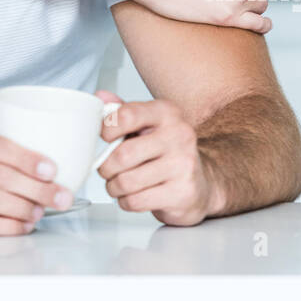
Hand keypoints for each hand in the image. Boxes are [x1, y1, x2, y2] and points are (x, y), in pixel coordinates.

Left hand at [94, 90, 215, 226]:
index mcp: (166, 112)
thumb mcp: (147, 125)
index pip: (126, 115)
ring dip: (114, 187)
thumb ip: (123, 111)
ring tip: (118, 184)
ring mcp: (183, 165)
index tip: (105, 138)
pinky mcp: (182, 193)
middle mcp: (178, 135)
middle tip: (107, 169)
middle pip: (123, 154)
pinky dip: (126, 201)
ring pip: (127, 181)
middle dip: (106, 167)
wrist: (201, 184)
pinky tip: (132, 196)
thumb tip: (100, 98)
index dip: (106, 129)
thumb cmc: (167, 152)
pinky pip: (136, 201)